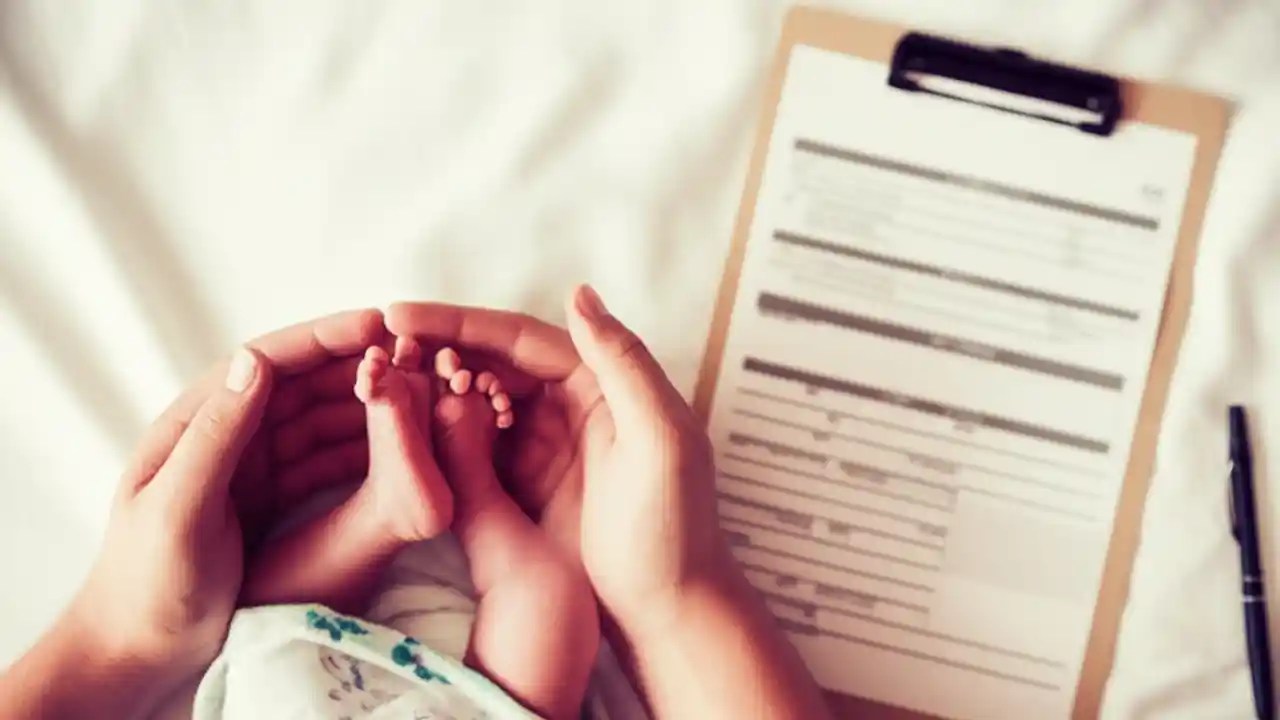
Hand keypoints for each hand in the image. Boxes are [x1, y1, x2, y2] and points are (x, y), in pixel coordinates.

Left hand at [0, 310, 383, 718]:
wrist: (139, 654)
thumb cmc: (146, 584)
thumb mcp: (178, 507)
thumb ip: (216, 435)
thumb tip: (255, 358)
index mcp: (194, 424)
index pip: (265, 363)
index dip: (321, 339)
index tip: (376, 324)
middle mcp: (226, 436)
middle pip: (301, 385)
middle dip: (355, 366)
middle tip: (414, 359)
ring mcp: (252, 468)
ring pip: (320, 421)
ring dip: (366, 406)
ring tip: (420, 396)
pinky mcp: (273, 499)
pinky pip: (326, 462)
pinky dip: (362, 449)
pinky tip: (401, 445)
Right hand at [386, 289, 731, 628]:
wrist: (670, 612)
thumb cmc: (673, 528)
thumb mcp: (660, 439)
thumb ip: (622, 363)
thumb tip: (578, 293)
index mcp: (607, 383)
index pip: (522, 338)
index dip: (460, 323)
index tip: (400, 316)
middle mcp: (576, 404)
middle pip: (494, 361)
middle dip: (439, 351)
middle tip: (379, 351)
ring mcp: (549, 444)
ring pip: (479, 399)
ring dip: (435, 389)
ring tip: (382, 384)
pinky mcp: (529, 483)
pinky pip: (476, 444)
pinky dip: (443, 432)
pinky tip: (406, 428)